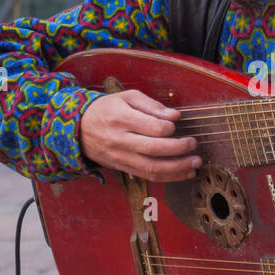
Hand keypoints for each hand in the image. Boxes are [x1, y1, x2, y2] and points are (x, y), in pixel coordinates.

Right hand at [79, 90, 200, 181]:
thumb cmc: (107, 109)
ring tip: (195, 163)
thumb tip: (176, 116)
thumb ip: (152, 105)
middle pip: (154, 150)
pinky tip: (185, 173)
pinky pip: (148, 176)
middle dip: (179, 149)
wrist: (78, 130)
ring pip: (152, 168)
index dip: (170, 128)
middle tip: (194, 144)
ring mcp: (121, 157)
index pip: (152, 127)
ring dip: (178, 168)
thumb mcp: (126, 97)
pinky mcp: (123, 168)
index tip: (175, 124)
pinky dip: (169, 177)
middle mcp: (120, 140)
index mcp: (121, 118)